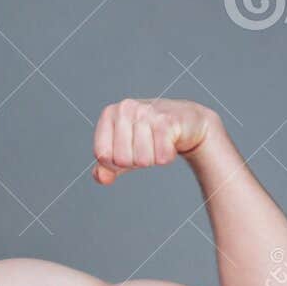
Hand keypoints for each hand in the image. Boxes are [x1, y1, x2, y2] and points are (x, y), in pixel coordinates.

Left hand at [92, 98, 218, 184]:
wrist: (186, 122)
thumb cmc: (150, 135)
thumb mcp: (123, 150)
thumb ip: (106, 166)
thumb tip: (100, 177)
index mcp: (110, 114)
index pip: (102, 154)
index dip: (114, 163)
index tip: (127, 152)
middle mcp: (125, 108)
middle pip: (122, 160)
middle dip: (136, 161)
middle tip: (146, 147)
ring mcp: (146, 112)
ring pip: (142, 160)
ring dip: (153, 159)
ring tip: (158, 143)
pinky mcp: (167, 120)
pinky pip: (161, 156)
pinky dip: (166, 157)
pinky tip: (170, 142)